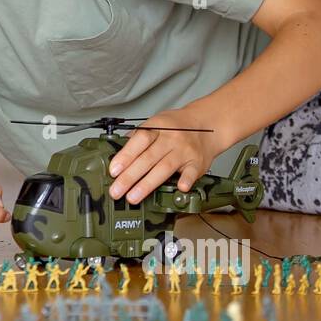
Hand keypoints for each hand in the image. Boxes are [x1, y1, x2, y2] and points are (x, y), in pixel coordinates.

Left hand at [107, 108, 224, 203]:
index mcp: (157, 127)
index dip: (125, 156)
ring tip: (133, 197)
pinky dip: (186, 180)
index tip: (113, 171)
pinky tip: (180, 188)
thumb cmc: (177, 127)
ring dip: (147, 184)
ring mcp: (184, 151)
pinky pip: (191, 172)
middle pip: (148, 158)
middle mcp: (170, 139)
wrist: (207, 125)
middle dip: (130, 176)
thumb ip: (138, 138)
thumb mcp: (156, 123)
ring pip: (164, 168)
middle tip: (116, 191)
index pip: (139, 141)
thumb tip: (117, 152)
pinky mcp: (197, 163)